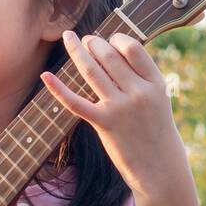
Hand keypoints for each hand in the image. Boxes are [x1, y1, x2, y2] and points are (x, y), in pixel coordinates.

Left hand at [40, 30, 188, 198]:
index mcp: (155, 83)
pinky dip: (58, 89)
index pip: (133, 49)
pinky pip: (76, 103)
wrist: (159, 166)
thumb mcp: (159, 99)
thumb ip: (141, 77)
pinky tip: (45, 76)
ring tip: (71, 40)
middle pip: (109, 57)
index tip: (109, 39)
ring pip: (91, 72)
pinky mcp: (104, 124)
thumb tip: (117, 53)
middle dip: (93, 44)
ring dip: (78, 52)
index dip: (117, 39)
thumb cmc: (156, 129)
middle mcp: (138, 93)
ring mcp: (120, 108)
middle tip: (85, 39)